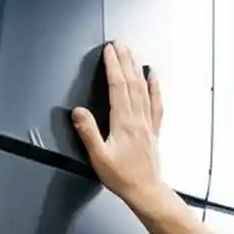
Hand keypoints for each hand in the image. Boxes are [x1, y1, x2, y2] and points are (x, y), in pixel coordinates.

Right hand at [72, 41, 165, 206]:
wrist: (145, 190)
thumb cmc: (121, 176)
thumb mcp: (98, 157)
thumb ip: (88, 132)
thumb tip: (78, 112)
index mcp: (123, 123)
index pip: (118, 87)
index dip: (113, 67)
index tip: (109, 51)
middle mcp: (138, 118)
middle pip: (132, 83)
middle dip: (125, 61)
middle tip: (119, 43)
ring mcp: (147, 122)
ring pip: (143, 89)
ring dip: (137, 68)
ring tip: (131, 53)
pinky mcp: (153, 129)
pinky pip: (156, 103)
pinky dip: (155, 87)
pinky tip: (153, 76)